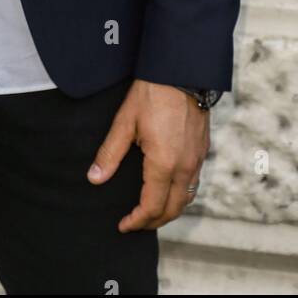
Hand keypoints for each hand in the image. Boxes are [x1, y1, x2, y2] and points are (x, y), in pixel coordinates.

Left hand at [87, 80, 209, 230]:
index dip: (137, 221)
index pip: (152, 206)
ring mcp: (197, 159)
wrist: (182, 71)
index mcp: (164, 164)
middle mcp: (185, 167)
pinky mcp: (202, 149)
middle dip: (153, 222)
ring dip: (169, 210)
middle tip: (135, 223)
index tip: (124, 225)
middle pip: (172, 209)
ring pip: (186, 198)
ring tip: (151, 211)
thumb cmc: (152, 93)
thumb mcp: (125, 122)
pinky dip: (180, 195)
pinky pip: (194, 182)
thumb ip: (110, 153)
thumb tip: (95, 178)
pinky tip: (168, 188)